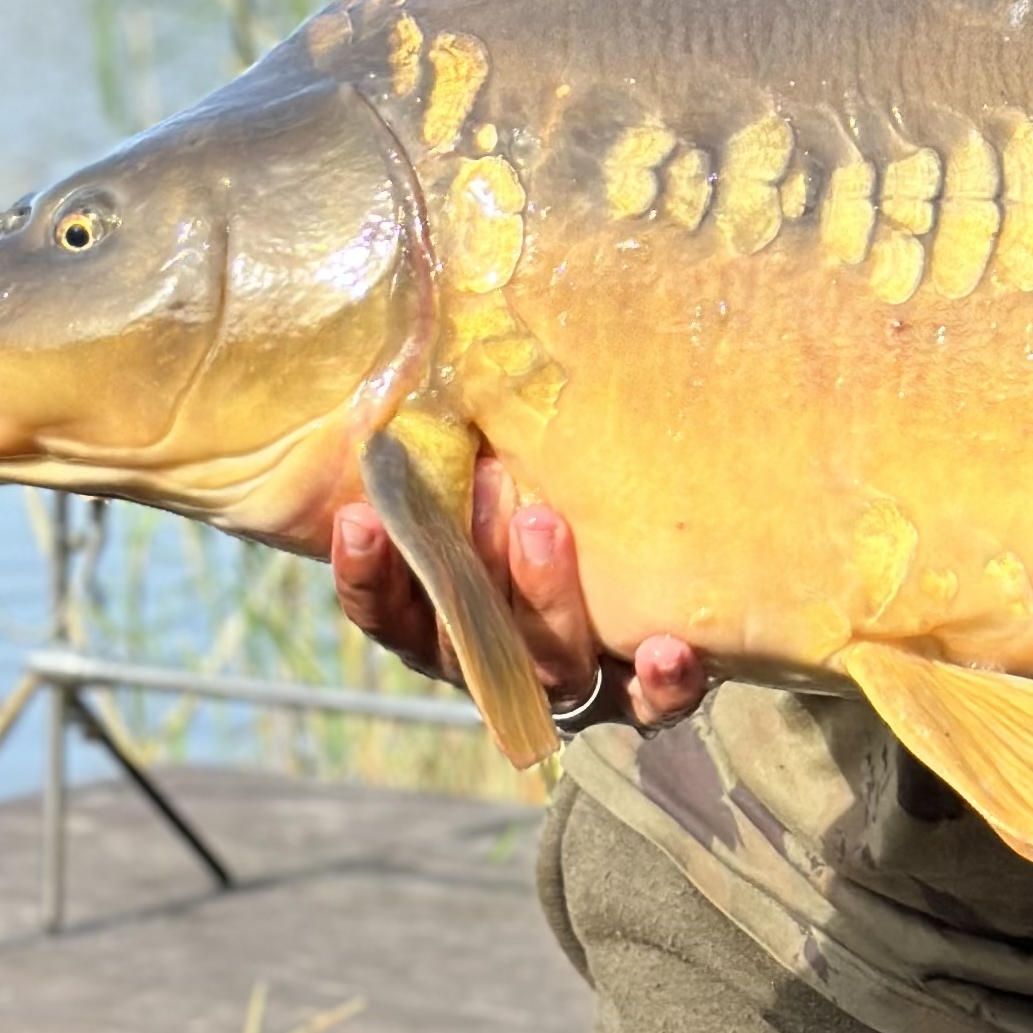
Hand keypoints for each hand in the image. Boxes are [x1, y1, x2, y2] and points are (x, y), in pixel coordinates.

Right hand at [329, 458, 710, 728]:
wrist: (651, 559)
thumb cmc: (546, 494)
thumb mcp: (493, 470)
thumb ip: (459, 438)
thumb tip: (424, 327)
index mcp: (444, 619)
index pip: (388, 611)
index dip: (368, 576)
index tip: (361, 519)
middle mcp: (500, 662)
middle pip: (469, 642)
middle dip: (473, 566)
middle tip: (491, 488)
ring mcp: (571, 681)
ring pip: (550, 665)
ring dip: (545, 599)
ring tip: (547, 524)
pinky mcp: (642, 693)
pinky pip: (651, 706)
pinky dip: (660, 684)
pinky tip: (671, 648)